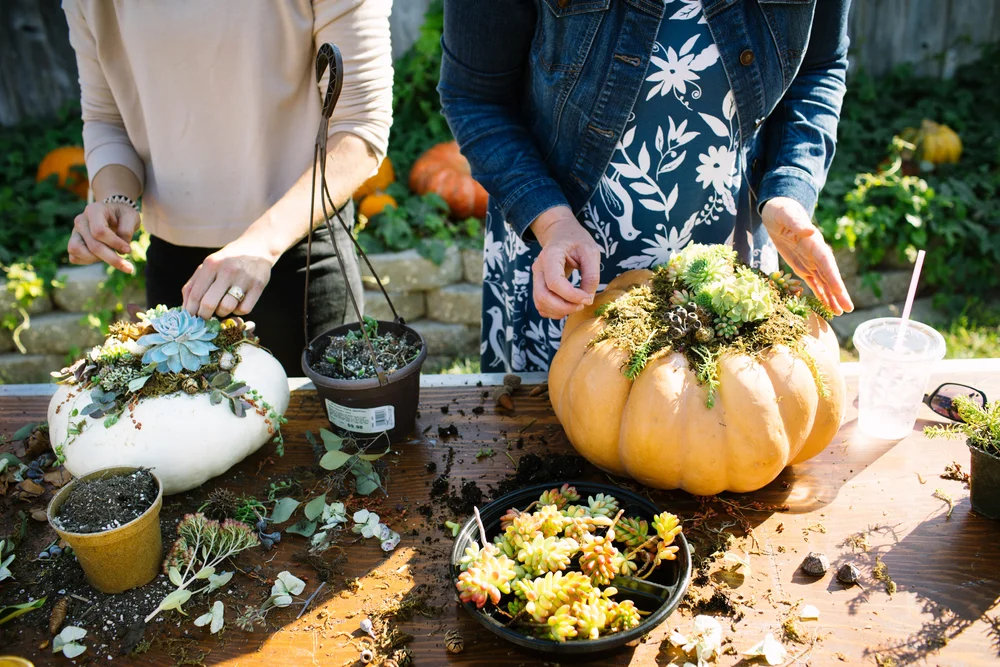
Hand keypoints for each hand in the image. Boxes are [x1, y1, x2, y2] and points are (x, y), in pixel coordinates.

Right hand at [68, 202, 140, 273]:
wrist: (114, 213)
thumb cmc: (123, 215)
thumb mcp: (131, 217)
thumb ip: (127, 231)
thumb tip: (120, 251)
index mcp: (94, 210)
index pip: (99, 231)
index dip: (115, 244)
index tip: (129, 250)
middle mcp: (81, 220)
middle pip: (92, 245)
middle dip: (112, 259)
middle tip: (129, 268)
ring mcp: (74, 232)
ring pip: (77, 251)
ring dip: (97, 259)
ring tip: (111, 256)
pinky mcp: (73, 242)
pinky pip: (74, 257)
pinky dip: (88, 261)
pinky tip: (102, 257)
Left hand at [182, 236, 276, 319]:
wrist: (257, 247)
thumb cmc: (228, 260)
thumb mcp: (209, 265)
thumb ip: (194, 284)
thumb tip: (185, 308)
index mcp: (212, 264)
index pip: (195, 294)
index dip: (191, 310)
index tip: (191, 317)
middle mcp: (227, 270)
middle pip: (209, 304)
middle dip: (204, 315)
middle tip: (205, 316)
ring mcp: (244, 278)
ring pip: (227, 308)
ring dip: (221, 313)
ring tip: (221, 308)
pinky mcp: (258, 286)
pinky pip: (244, 309)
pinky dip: (238, 311)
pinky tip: (237, 304)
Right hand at [529, 206, 601, 318]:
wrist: (561, 234)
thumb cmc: (577, 241)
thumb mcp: (591, 252)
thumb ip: (591, 275)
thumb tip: (587, 299)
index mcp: (550, 256)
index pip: (555, 283)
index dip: (572, 296)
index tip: (587, 298)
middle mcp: (538, 268)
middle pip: (543, 297)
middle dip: (565, 307)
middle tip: (583, 304)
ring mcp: (536, 278)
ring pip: (541, 304)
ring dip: (560, 311)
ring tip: (577, 305)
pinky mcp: (538, 287)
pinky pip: (541, 306)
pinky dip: (554, 312)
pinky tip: (568, 306)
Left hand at [761, 196, 853, 314]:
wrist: (777, 213)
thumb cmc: (783, 211)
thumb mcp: (787, 215)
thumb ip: (798, 224)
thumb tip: (811, 231)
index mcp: (815, 243)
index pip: (827, 263)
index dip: (834, 278)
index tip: (840, 292)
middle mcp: (816, 254)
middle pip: (830, 276)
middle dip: (838, 293)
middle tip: (848, 309)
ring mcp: (811, 261)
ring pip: (824, 282)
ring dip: (832, 297)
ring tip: (841, 313)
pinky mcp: (802, 266)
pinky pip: (813, 282)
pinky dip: (820, 294)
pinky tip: (827, 306)